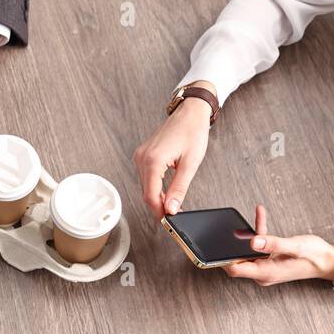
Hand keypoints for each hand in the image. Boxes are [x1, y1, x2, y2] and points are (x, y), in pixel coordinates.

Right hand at [133, 93, 212, 217]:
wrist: (191, 112)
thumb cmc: (193, 131)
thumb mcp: (190, 163)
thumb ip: (179, 188)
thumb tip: (172, 208)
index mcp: (153, 160)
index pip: (151, 196)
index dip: (159, 212)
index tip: (168, 221)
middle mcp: (143, 158)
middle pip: (146, 193)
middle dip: (159, 206)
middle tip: (173, 215)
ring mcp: (141, 155)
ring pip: (145, 187)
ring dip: (157, 197)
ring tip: (172, 203)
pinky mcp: (143, 155)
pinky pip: (146, 177)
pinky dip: (155, 187)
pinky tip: (166, 191)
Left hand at [222, 204, 333, 285]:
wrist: (329, 261)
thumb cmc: (314, 256)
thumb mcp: (294, 247)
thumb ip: (273, 244)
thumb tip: (252, 241)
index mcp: (266, 273)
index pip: (235, 269)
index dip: (222, 259)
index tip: (215, 246)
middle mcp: (263, 272)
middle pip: (237, 261)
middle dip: (230, 246)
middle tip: (222, 229)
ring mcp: (266, 266)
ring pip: (248, 251)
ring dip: (247, 236)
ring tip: (246, 217)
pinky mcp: (270, 259)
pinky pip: (260, 245)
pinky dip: (260, 231)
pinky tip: (260, 213)